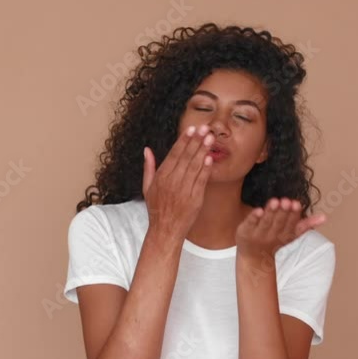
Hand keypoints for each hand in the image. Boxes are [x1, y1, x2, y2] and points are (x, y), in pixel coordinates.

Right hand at [143, 124, 213, 238]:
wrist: (165, 229)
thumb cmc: (156, 208)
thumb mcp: (147, 187)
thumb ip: (149, 167)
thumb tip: (147, 149)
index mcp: (161, 177)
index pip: (174, 154)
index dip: (184, 141)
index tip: (192, 129)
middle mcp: (172, 182)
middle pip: (186, 157)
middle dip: (196, 141)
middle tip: (205, 128)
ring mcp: (184, 191)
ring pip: (195, 167)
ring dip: (203, 151)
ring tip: (210, 139)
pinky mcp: (195, 199)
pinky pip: (201, 181)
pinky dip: (205, 170)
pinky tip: (210, 158)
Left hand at [235, 198, 326, 260]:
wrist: (254, 256)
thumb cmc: (275, 240)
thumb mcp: (291, 234)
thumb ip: (306, 225)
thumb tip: (325, 217)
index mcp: (284, 235)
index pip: (290, 224)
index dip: (293, 214)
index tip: (296, 203)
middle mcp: (272, 236)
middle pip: (278, 223)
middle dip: (282, 212)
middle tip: (286, 200)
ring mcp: (257, 234)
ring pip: (265, 222)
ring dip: (270, 212)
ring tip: (275, 201)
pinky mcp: (244, 231)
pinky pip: (249, 224)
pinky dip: (253, 218)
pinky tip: (258, 210)